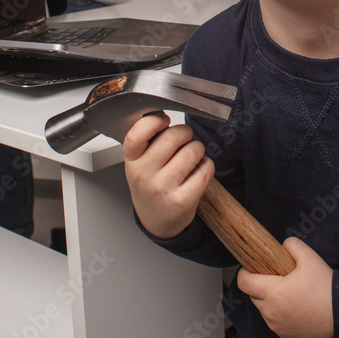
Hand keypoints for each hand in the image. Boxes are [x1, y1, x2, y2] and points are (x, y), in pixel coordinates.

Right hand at [122, 112, 214, 239]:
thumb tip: (163, 116)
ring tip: (191, 158)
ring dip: (198, 149)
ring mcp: (163, 189)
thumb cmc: (150, 185)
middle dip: (185, 133)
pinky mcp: (183, 200)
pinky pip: (206, 168)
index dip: (154, 121)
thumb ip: (147, 141)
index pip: (137, 134)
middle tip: (185, 139)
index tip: (164, 120)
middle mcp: (144, 175)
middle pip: (173, 137)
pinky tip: (198, 171)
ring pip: (193, 150)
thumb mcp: (139, 163)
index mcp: (131, 162)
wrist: (157, 221)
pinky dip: (207, 165)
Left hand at [237, 237, 334, 337]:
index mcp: (274, 293)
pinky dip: (278, 312)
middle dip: (260, 284)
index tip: (252, 267)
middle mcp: (272, 312)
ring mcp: (277, 326)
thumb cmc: (325, 286)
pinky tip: (294, 305)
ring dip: (269, 299)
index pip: (244, 282)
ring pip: (263, 308)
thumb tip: (280, 246)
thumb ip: (291, 245)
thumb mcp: (309, 257)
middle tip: (278, 277)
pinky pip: (273, 320)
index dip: (245, 272)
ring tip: (289, 292)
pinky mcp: (285, 334)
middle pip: (253, 295)